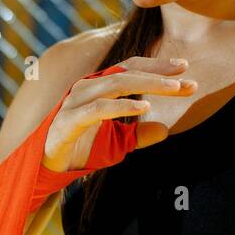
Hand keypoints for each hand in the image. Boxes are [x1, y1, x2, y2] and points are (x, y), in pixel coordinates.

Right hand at [42, 57, 196, 171]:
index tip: (185, 69)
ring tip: (173, 89)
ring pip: (115, 83)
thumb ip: (139, 135)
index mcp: (97, 88)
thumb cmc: (79, 149)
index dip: (157, 66)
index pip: (130, 68)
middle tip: (187, 79)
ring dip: (147, 84)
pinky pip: (99, 109)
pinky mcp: (69, 121)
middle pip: (127, 72)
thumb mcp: (116, 143)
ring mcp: (76, 102)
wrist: (47, 168)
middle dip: (159, 74)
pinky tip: (145, 107)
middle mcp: (87, 88)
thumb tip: (165, 129)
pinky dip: (123, 106)